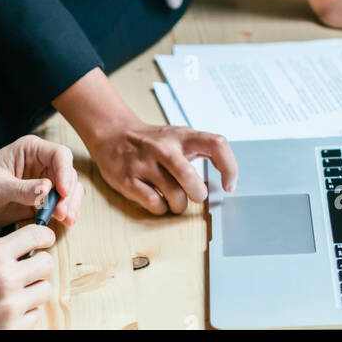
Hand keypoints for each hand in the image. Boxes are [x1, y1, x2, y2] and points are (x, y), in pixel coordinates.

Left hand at [0, 134, 82, 235]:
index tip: (62, 192)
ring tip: (65, 220)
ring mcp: (43, 182)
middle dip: (69, 193)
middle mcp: (40, 163)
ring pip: (68, 190)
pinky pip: (60, 204)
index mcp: (30, 150)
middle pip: (68, 173)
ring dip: (70, 204)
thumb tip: (47, 189)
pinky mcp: (42, 200)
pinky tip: (62, 222)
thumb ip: (22, 189)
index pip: (59, 154)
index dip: (65, 172)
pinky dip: (64, 212)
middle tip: (63, 213)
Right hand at [0, 223, 55, 329]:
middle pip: (46, 263)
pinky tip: (10, 308)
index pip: (35, 236)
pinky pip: (35, 314)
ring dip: (34, 288)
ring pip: (44, 290)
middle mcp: (6, 278)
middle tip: (29, 267)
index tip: (44, 239)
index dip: (43, 235)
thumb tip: (17, 250)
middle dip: (39, 263)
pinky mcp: (13, 329)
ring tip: (17, 290)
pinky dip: (26, 311)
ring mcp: (11, 306)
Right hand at [85, 122, 237, 215]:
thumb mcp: (179, 137)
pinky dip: (160, 208)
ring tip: (173, 198)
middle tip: (193, 195)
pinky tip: (157, 199)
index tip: (228, 185)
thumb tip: (229, 180)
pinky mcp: (128, 179)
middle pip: (191, 179)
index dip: (229, 168)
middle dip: (197, 195)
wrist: (112, 132)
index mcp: (181, 136)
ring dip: (178, 205)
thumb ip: (203, 151)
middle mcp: (163, 147)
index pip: (216, 144)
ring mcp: (144, 163)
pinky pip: (154, 204)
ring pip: (174, 197)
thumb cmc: (152, 141)